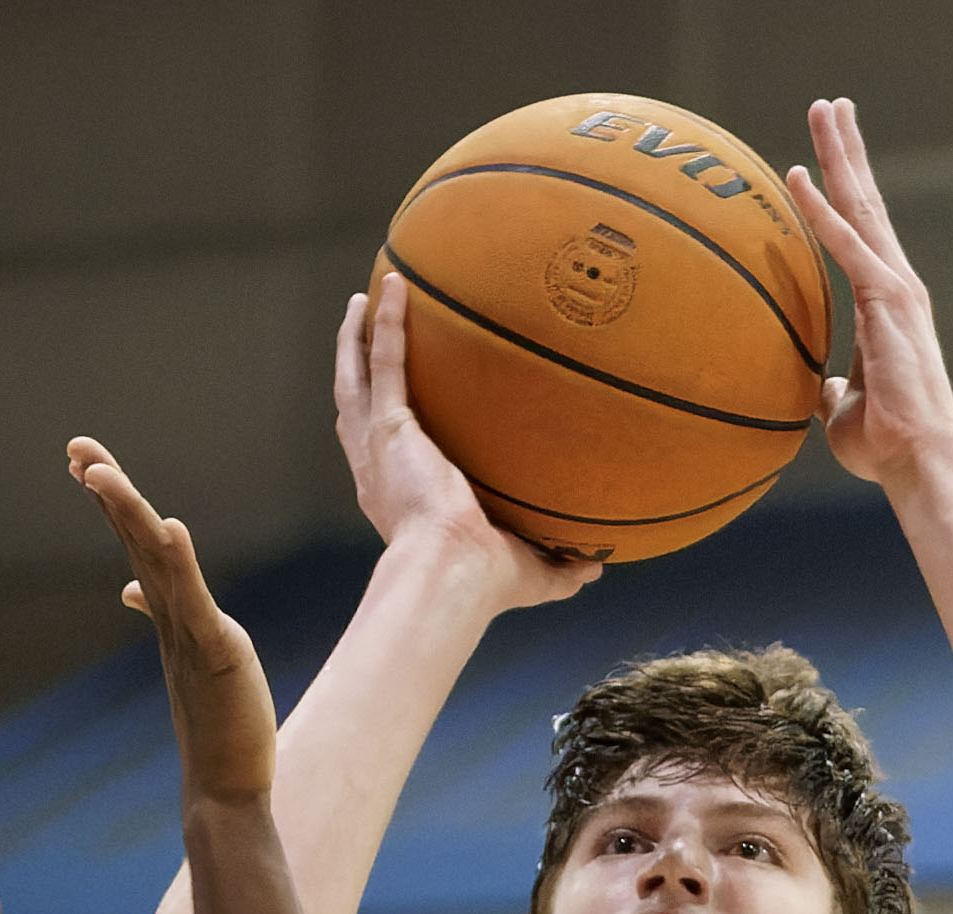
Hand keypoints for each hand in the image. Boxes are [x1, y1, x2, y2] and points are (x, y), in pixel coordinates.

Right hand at [69, 438, 277, 808]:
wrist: (226, 787)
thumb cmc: (217, 724)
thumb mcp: (193, 655)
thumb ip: (167, 613)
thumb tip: (131, 589)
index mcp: (169, 612)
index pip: (136, 543)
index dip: (113, 500)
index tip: (83, 462)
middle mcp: (171, 617)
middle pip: (136, 540)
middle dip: (109, 491)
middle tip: (76, 449)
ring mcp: (189, 634)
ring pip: (156, 562)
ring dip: (129, 515)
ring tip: (101, 474)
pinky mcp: (216, 653)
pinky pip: (194, 602)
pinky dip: (182, 563)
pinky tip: (170, 527)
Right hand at [336, 277, 600, 612]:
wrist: (453, 575)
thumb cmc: (485, 587)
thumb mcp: (531, 573)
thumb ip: (561, 566)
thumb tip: (598, 564)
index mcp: (401, 500)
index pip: (386, 455)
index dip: (384, 427)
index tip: (395, 406)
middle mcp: (378, 471)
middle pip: (356, 408)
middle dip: (355, 370)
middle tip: (361, 334)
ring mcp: (378, 448)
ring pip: (354, 378)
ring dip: (355, 338)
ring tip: (365, 298)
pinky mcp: (390, 430)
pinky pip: (385, 363)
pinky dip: (384, 324)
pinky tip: (392, 287)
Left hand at [788, 97, 952, 492]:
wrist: (917, 460)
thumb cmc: (885, 443)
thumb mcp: (839, 410)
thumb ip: (827, 388)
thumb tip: (814, 388)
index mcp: (885, 302)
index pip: (860, 231)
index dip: (843, 189)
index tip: (827, 153)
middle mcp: (895, 283)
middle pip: (866, 201)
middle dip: (847, 151)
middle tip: (831, 106)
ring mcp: (894, 287)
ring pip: (862, 206)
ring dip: (839, 156)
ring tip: (824, 110)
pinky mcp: (886, 301)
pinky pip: (846, 245)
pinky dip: (821, 210)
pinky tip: (798, 176)